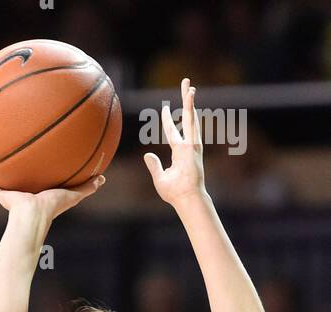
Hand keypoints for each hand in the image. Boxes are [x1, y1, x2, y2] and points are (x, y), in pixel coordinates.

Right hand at [0, 170, 104, 223]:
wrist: (33, 215)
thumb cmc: (52, 208)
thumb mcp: (73, 195)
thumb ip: (87, 188)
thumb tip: (102, 178)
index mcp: (41, 196)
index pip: (42, 184)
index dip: (42, 177)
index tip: (42, 166)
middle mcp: (26, 196)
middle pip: (22, 182)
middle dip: (20, 173)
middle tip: (18, 159)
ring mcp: (13, 196)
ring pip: (4, 184)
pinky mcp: (3, 197)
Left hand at [144, 77, 205, 206]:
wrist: (186, 198)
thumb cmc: (175, 193)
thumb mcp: (159, 178)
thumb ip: (154, 166)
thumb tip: (147, 155)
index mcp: (179, 152)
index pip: (173, 131)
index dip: (168, 120)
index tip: (166, 107)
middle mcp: (188, 144)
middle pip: (186, 118)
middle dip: (186, 102)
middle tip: (186, 84)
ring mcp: (192, 143)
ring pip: (190, 117)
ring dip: (189, 100)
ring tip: (189, 85)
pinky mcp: (193, 143)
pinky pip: (191, 122)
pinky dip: (190, 108)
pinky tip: (190, 95)